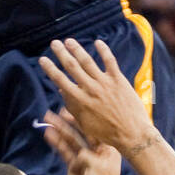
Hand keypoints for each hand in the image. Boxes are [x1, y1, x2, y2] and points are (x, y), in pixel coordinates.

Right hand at [38, 38, 153, 157]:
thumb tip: (62, 91)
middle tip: (54, 43)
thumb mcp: (85, 122)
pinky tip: (98, 42)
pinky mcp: (118, 80)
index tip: (42, 59)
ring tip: (69, 41)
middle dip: (61, 53)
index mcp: (80, 100)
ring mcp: (104, 83)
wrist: (131, 134)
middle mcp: (90, 89)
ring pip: (88, 61)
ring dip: (77, 49)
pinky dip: (104, 51)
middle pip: (72, 66)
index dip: (50, 69)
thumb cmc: (107, 132)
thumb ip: (73, 105)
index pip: (60, 80)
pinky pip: (109, 61)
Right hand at [43, 106, 121, 174]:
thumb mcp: (98, 169)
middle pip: (81, 132)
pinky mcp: (74, 165)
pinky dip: (57, 142)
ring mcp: (85, 158)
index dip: (84, 117)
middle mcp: (97, 151)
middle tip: (57, 109)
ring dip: (60, 129)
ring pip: (71, 140)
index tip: (72, 106)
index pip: (95, 129)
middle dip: (69, 121)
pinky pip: (64, 151)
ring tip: (47, 118)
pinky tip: (48, 133)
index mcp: (109, 149)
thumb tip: (78, 153)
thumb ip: (87, 156)